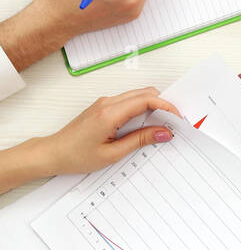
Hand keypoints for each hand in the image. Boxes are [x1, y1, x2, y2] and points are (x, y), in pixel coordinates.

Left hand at [36, 89, 180, 177]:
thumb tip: (163, 133)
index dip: (166, 107)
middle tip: (173, 123)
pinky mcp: (103, 107)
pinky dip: (141, 110)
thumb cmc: (76, 156)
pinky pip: (128, 102)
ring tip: (161, 126)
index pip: (146, 100)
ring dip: (152, 107)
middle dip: (163, 105)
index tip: (178, 119)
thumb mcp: (113, 153)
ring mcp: (105, 103)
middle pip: (144, 93)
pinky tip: (144, 126)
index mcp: (110, 113)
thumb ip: (140, 140)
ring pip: (137, 96)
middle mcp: (108, 103)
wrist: (53, 153)